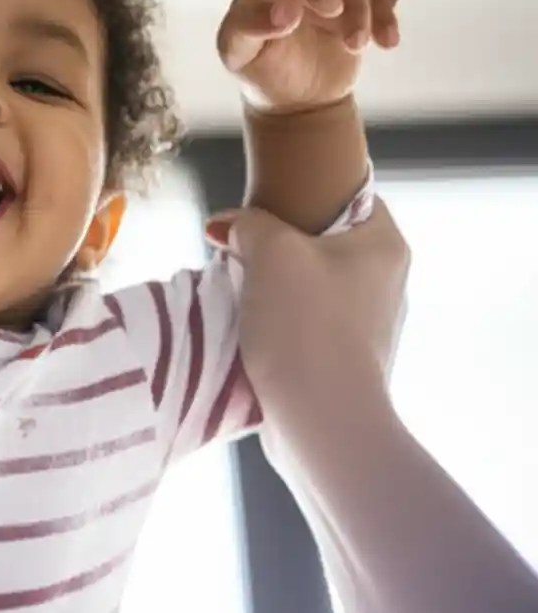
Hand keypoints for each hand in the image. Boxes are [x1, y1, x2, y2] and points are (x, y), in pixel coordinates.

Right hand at [206, 199, 409, 431]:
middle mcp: (387, 282)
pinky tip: (253, 332)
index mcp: (385, 244)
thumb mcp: (270, 253)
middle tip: (242, 251)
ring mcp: (369, 326)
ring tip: (241, 294)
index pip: (347, 196)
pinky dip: (281, 325)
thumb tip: (224, 225)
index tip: (264, 207)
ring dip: (276, 289)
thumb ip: (246, 224)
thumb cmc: (305, 325)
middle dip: (279, 246)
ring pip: (312, 286)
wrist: (320, 419)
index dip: (302, 193)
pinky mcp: (349, 362)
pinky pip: (308, 326)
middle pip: (324, 242)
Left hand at [217, 0, 400, 112]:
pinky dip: (387, 2)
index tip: (330, 8)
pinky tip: (386, 38)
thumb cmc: (262, 69)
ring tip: (357, 47)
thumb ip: (252, 28)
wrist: (296, 94)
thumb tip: (286, 9)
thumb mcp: (241, 55)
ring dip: (367, 7)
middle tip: (352, 37)